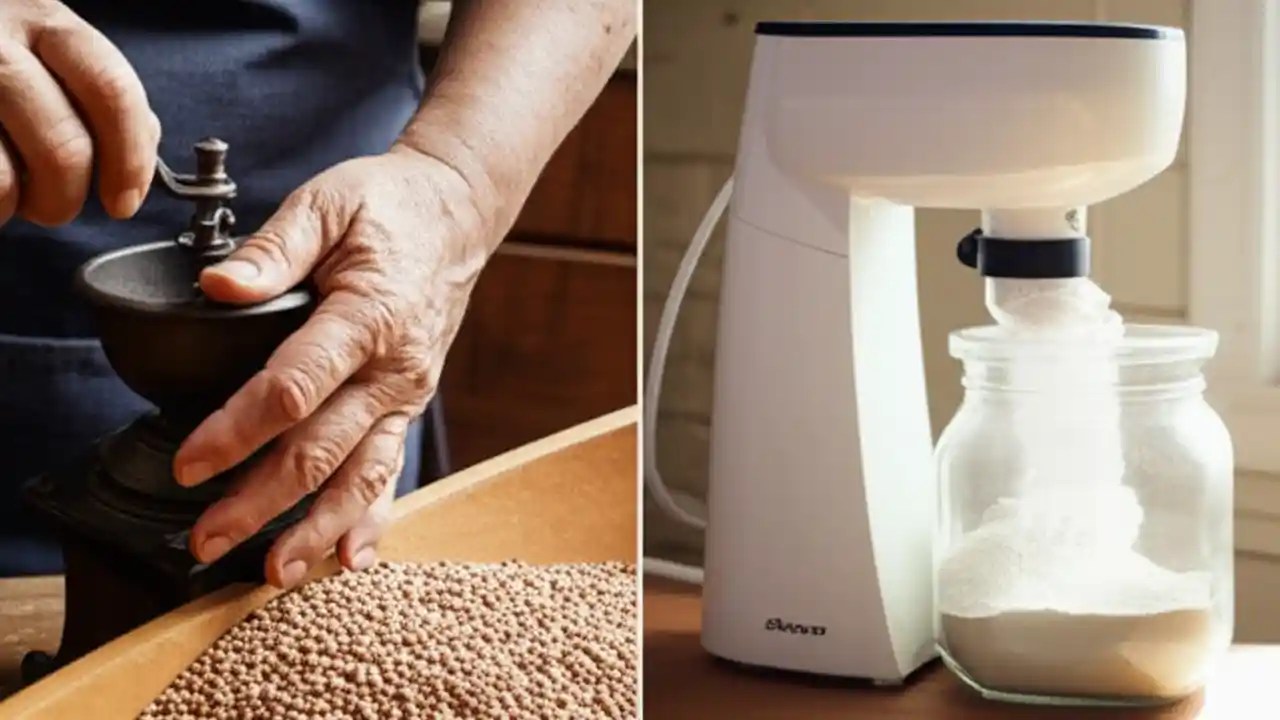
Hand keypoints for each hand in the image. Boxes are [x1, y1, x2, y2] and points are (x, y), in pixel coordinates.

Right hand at [0, 0, 158, 224]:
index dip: (129, 160)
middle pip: (65, 147)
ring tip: (10, 192)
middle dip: (67, 198)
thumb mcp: (46, 45)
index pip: (113, 91)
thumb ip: (96, 92)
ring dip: (18, 206)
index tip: (125, 202)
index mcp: (46, 22)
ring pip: (5, 180)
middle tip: (55, 205)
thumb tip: (138, 156)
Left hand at [173, 146, 492, 587]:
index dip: (239, 431)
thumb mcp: (327, 204)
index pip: (296, 388)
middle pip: (322, 450)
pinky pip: (390, 469)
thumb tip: (218, 287)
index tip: (191, 464)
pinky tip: (347, 558)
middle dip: (262, 501)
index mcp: (369, 315)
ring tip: (274, 572)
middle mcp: (393, 368)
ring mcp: (406, 394)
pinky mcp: (408, 406)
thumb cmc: (389, 208)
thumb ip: (274, 249)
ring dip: (316, 528)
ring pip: (361, 475)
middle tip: (206, 538)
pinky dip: (370, 518)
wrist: (457, 216)